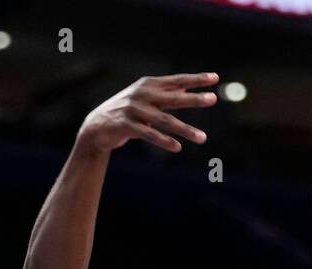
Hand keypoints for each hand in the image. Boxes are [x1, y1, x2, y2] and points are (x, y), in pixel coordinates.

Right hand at [77, 73, 218, 154]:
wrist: (96, 126)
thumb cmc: (126, 111)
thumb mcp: (145, 99)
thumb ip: (165, 94)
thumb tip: (189, 89)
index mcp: (148, 84)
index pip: (177, 80)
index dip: (196, 79)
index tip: (215, 78)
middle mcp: (142, 94)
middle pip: (173, 97)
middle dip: (194, 99)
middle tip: (213, 99)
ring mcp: (133, 110)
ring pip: (164, 120)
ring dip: (185, 129)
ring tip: (202, 138)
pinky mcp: (126, 126)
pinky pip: (149, 134)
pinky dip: (163, 141)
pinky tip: (177, 148)